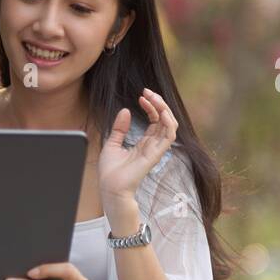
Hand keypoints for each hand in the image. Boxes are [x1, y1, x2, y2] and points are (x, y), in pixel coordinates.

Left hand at [98, 87, 177, 203]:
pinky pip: (169, 136)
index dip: (151, 106)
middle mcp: (152, 145)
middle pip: (164, 119)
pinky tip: (160, 111)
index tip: (141, 96)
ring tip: (153, 98)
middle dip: (159, 103)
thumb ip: (120, 128)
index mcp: (144, 143)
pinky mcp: (156, 155)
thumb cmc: (110, 172)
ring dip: (164, 109)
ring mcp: (156, 150)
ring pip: (170, 125)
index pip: (155, 120)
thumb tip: (125, 110)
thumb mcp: (112, 143)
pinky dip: (168, 122)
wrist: (110, 188)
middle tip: (148, 92)